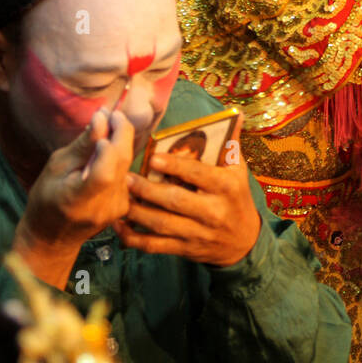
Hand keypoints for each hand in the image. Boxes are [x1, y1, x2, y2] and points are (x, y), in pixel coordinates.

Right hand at [13, 108, 133, 288]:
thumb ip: (83, 144)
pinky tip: (102, 160)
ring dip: (119, 145)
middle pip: (122, 162)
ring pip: (126, 165)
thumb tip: (103, 116)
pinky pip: (124, 174)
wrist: (52, 238)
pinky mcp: (123, 206)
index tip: (106, 118)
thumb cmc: (46, 199)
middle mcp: (103, 206)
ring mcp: (116, 208)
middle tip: (112, 114)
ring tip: (102, 136)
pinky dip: (116, 161)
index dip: (110, 142)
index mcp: (79, 199)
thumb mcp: (56, 167)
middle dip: (121, 132)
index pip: (106, 170)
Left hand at [116, 148, 261, 266]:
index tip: (152, 158)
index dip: (174, 167)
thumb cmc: (236, 197)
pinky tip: (118, 225)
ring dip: (136, 213)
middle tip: (124, 177)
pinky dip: (133, 238)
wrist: (243, 241)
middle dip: (147, 190)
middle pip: (175, 200)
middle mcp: (212, 211)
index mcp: (226, 187)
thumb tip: (234, 113)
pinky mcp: (184, 249)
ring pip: (161, 224)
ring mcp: (197, 233)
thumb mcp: (238, 170)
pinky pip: (155, 246)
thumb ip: (230, 143)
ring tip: (118, 198)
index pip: (198, 174)